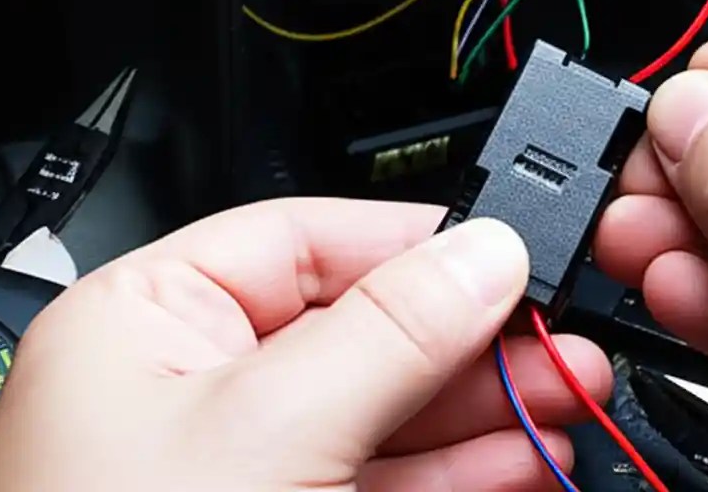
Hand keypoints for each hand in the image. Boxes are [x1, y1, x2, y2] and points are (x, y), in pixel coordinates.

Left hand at [0, 199, 610, 490]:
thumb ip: (384, 335)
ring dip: (478, 412)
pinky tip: (515, 463)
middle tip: (557, 343)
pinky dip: (452, 475)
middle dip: (467, 340)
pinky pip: (377, 482)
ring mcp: (234, 468)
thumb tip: (480, 255)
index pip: (300, 241)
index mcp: (145, 322)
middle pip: (357, 330)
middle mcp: (187, 388)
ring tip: (562, 399)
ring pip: (379, 415)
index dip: (412, 245)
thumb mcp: (267, 431)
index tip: (508, 256)